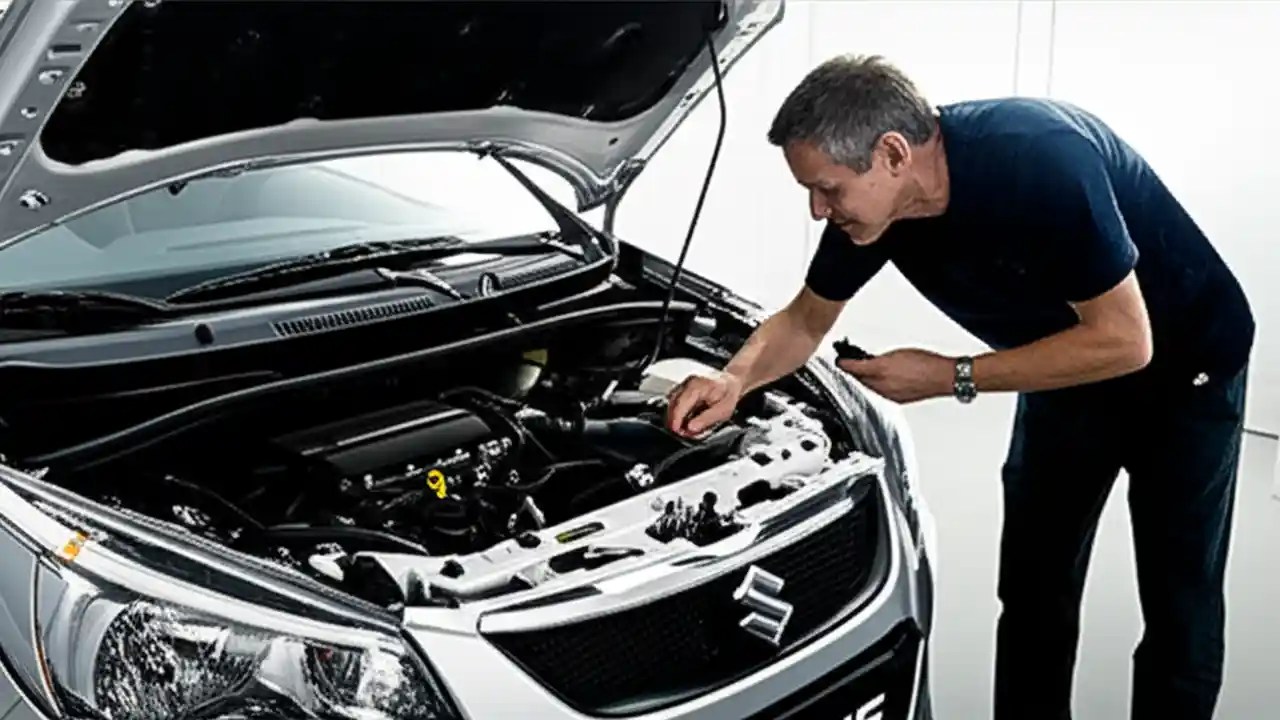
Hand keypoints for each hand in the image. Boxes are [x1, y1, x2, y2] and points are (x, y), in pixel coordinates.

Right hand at [665, 371, 743, 437]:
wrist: (731, 383)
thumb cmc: (728, 394)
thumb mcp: (723, 410)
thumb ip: (706, 419)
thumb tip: (691, 428)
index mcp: (698, 385)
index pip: (681, 403)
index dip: (676, 419)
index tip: (676, 430)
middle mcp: (688, 382)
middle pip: (673, 402)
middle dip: (674, 420)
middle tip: (681, 433)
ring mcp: (684, 384)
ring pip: (672, 402)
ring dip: (674, 417)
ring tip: (683, 429)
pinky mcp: (683, 389)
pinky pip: (675, 401)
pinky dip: (677, 412)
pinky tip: (684, 420)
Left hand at [837, 348, 953, 403]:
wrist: (942, 377)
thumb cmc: (926, 362)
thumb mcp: (897, 353)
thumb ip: (879, 358)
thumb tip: (870, 360)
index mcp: (880, 369)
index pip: (853, 368)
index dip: (843, 364)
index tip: (839, 361)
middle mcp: (881, 385)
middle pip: (858, 380)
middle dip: (854, 373)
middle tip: (852, 364)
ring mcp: (888, 395)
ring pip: (869, 388)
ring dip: (866, 380)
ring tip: (868, 372)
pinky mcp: (896, 401)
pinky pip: (880, 394)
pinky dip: (877, 387)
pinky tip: (882, 381)